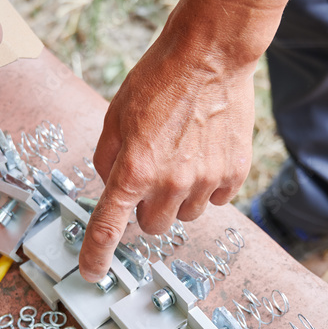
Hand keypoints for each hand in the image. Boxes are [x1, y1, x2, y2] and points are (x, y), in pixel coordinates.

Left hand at [77, 24, 254, 281]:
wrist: (211, 54)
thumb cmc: (158, 80)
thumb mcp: (116, 116)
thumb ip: (107, 158)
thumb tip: (110, 186)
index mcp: (133, 169)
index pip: (109, 227)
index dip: (97, 255)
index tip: (92, 273)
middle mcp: (170, 182)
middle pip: (153, 226)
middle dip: (148, 209)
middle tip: (152, 176)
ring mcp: (206, 180)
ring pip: (186, 215)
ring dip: (180, 197)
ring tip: (184, 155)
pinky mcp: (234, 173)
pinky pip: (217, 199)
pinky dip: (209, 185)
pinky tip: (206, 152)